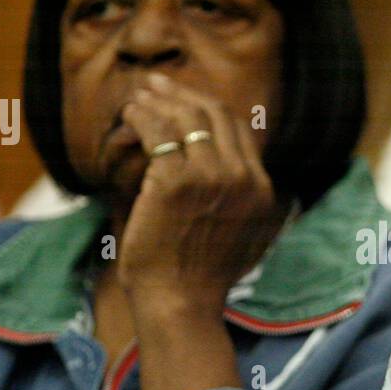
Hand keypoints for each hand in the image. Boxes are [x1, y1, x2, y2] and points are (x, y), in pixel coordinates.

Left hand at [116, 72, 284, 314]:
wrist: (181, 304)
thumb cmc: (198, 276)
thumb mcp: (237, 233)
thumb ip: (236, 199)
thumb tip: (219, 170)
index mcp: (261, 189)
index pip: (239, 129)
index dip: (209, 108)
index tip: (184, 99)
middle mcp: (243, 178)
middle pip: (215, 115)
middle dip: (183, 94)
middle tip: (156, 85)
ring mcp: (212, 177)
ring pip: (185, 118)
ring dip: (159, 101)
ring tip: (138, 98)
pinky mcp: (176, 181)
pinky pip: (157, 132)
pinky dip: (142, 117)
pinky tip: (129, 116)